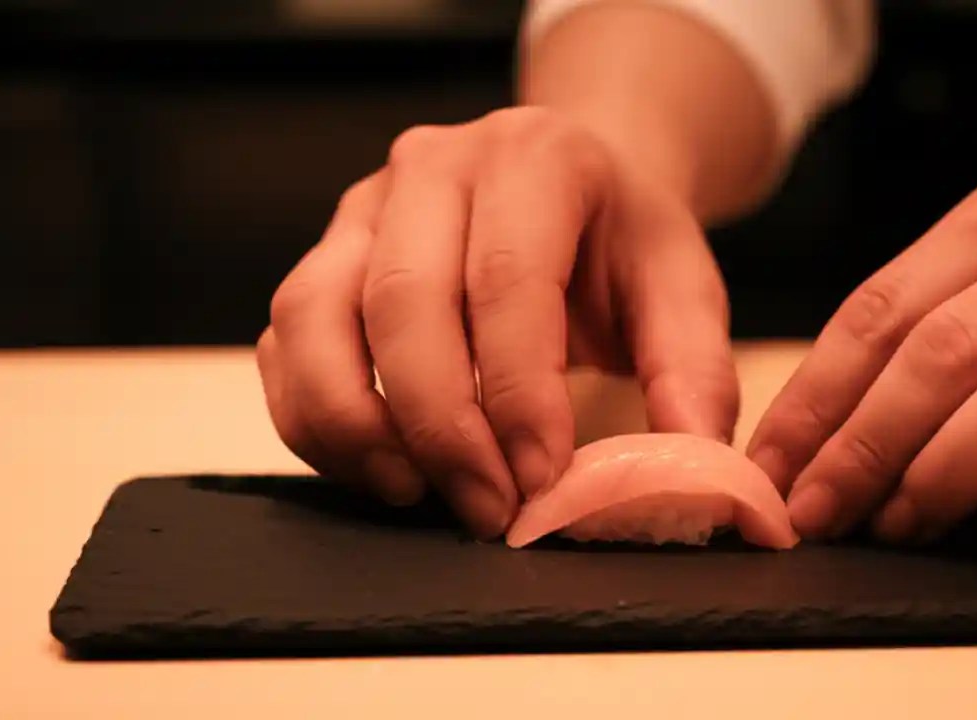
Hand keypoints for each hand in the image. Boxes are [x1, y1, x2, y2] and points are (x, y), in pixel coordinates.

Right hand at [256, 107, 736, 537]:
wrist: (568, 190)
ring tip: (415, 493)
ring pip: (315, 314)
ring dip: (355, 424)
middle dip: (442, 427)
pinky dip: (311, 417)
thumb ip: (692, 373)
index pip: (509, 279)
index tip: (541, 482)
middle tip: (486, 511)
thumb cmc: (619, 243)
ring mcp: (363, 207)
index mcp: (535, 156)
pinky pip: (284, 340)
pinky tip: (375, 467)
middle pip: (403, 299)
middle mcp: (433, 166)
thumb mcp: (681, 290)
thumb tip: (691, 474)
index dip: (518, 394)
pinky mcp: (322, 256)